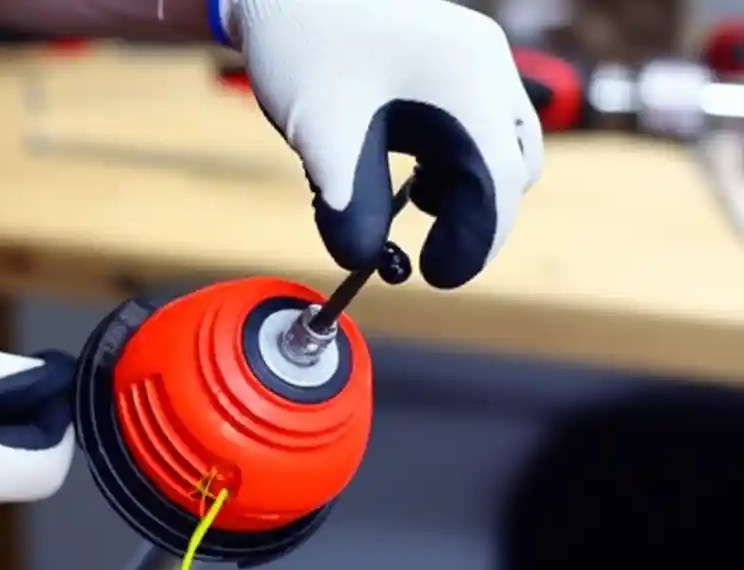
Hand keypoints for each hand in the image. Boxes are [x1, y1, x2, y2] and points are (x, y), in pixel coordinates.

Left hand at [217, 0, 543, 287]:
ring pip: (499, 142)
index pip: (498, 189)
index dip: (473, 245)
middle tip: (423, 249)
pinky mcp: (453, 52)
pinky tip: (405, 165)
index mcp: (468, 89)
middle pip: (512, 168)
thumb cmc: (302, 48)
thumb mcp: (322, 142)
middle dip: (474, 217)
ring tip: (410, 202)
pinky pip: (476, 117)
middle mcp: (486, 67)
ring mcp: (474, 55)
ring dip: (465, 185)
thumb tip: (361, 261)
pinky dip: (452, 154)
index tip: (435, 277)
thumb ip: (350, 211)